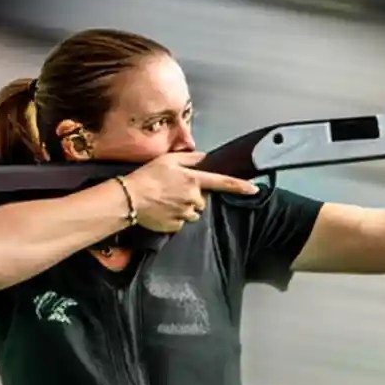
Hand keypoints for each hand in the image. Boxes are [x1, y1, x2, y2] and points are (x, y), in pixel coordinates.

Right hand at [121, 152, 259, 232]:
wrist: (128, 198)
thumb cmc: (147, 176)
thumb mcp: (168, 159)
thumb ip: (190, 158)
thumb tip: (204, 158)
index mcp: (193, 180)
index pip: (222, 182)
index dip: (241, 186)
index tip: (255, 189)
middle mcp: (193, 198)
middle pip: (202, 200)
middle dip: (193, 196)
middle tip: (174, 190)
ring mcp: (185, 214)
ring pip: (192, 212)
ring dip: (184, 207)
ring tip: (166, 200)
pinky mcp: (175, 226)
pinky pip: (180, 222)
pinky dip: (173, 217)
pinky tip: (162, 210)